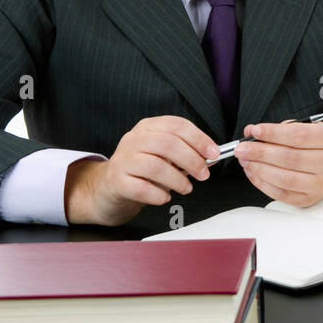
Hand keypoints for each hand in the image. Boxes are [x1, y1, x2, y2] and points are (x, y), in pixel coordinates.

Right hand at [64, 116, 215, 225]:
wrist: (108, 189)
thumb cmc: (143, 172)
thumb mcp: (165, 157)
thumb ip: (187, 155)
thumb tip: (213, 157)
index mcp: (148, 127)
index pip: (177, 125)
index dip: (199, 138)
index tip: (214, 153)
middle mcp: (133, 139)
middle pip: (167, 143)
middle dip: (191, 160)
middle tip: (203, 175)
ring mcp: (122, 159)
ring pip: (155, 166)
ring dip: (177, 180)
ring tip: (186, 188)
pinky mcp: (116, 181)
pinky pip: (141, 188)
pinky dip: (158, 195)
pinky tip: (165, 197)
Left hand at [234, 122, 322, 206]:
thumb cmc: (321, 146)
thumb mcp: (313, 128)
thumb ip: (286, 128)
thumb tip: (256, 133)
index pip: (298, 135)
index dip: (273, 133)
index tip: (254, 130)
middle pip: (289, 158)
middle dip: (260, 152)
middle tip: (242, 148)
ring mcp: (319, 183)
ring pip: (284, 178)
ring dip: (259, 168)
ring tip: (245, 160)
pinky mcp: (308, 199)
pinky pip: (281, 194)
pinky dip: (263, 183)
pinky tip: (254, 173)